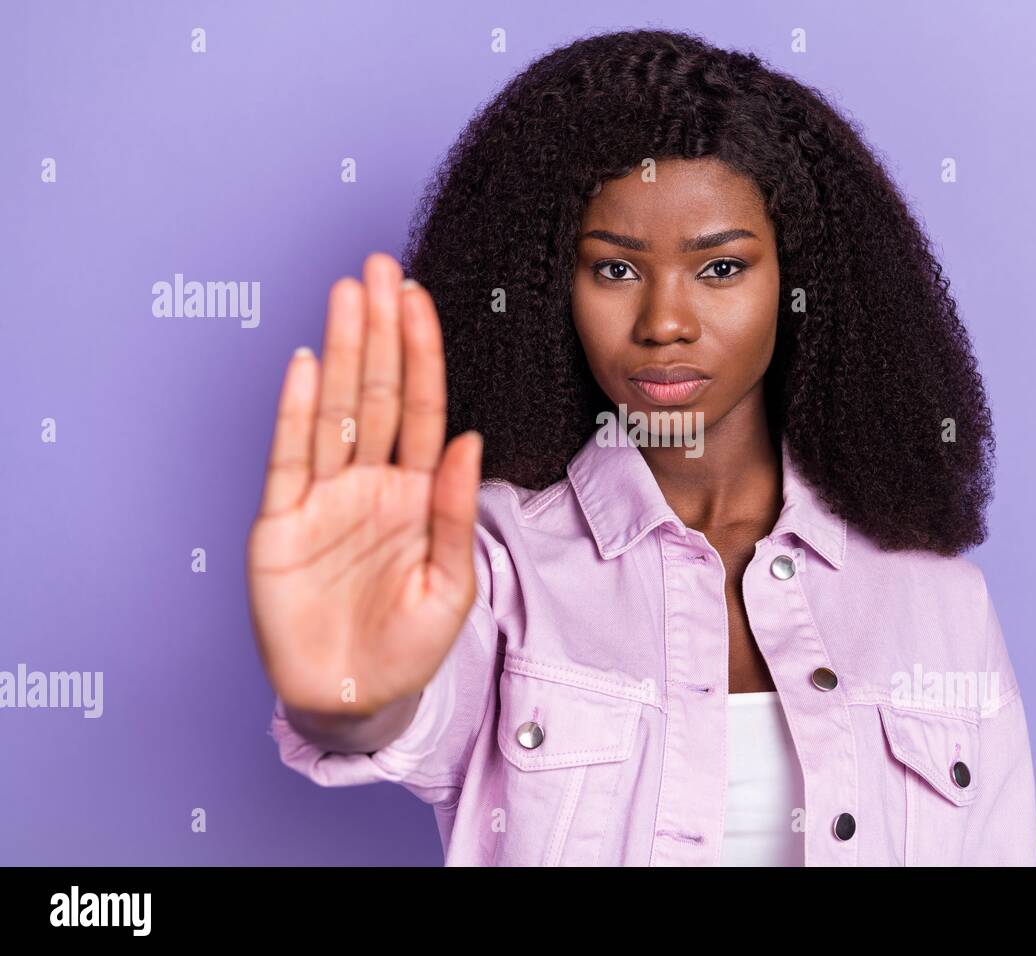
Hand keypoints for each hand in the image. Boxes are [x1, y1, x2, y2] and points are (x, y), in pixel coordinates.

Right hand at [247, 253, 482, 720]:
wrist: (354, 698)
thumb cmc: (409, 645)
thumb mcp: (451, 582)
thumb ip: (456, 510)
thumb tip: (470, 439)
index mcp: (416, 494)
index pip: (423, 409)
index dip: (423, 353)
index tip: (420, 299)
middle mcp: (369, 484)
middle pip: (378, 393)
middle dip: (381, 330)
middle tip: (381, 267)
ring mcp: (324, 499)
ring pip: (335, 411)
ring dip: (343, 351)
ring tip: (349, 292)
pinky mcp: (280, 524)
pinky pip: (290, 459)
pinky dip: (297, 412)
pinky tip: (308, 364)